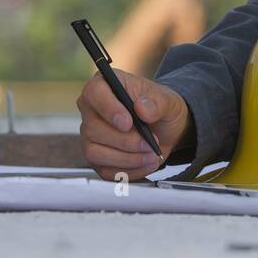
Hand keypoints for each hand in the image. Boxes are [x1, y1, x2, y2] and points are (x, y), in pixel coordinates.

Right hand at [76, 70, 191, 180]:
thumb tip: (142, 109)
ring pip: (94, 153)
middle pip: (93, 129)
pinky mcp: (96, 158)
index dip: (108, 109)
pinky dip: (129, 171)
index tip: (128, 123)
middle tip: (149, 143)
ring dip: (127, 159)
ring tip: (151, 154)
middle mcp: (91, 110)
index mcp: (104, 85)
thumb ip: (158, 102)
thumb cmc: (159, 108)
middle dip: (125, 141)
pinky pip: (104, 170)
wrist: (164, 128)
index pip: (94, 93)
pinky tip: (146, 163)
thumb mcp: (167, 100)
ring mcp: (90, 136)